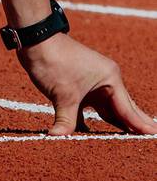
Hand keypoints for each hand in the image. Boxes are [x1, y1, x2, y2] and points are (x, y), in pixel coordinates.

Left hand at [18, 34, 156, 135]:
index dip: (140, 125)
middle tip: (150, 137)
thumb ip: (65, 120)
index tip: (153, 135)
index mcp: (110, 80)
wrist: (36, 41)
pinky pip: (89, 108)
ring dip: (114, 123)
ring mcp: (92, 84)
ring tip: (129, 138)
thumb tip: (58, 138)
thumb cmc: (53, 62)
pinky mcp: (78, 87)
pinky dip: (91, 121)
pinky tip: (94, 134)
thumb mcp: (62, 95)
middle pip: (123, 109)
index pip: (128, 109)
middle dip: (134, 124)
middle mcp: (106, 82)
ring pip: (107, 109)